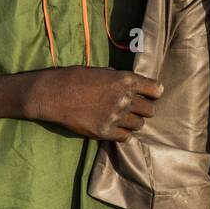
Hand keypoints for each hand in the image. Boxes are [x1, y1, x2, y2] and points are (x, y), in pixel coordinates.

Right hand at [27, 67, 161, 141]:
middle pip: (150, 110)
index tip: (150, 95)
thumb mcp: (103, 71)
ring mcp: (115, 117)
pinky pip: (125, 137)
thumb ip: (120, 79)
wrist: (53, 94)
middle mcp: (125, 99)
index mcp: (126, 80)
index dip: (154, 93)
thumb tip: (132, 85)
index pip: (156, 90)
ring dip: (133, 121)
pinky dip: (123, 133)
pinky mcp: (104, 132)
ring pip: (139, 125)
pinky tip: (115, 127)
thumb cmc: (76, 78)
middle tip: (134, 108)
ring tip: (123, 118)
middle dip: (143, 109)